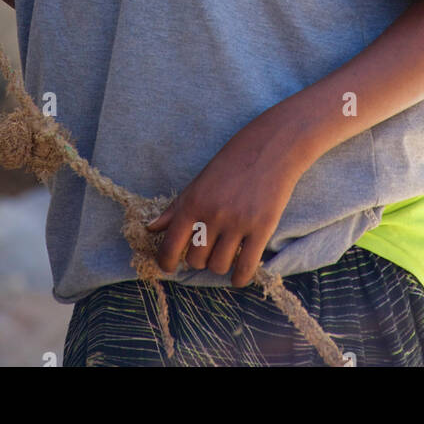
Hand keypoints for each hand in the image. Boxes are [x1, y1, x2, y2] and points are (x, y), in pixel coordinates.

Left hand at [145, 109, 305, 287]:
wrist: (272, 146)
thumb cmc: (233, 162)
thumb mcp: (199, 181)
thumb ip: (176, 208)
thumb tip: (151, 228)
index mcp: (193, 202)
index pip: (170, 247)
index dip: (166, 262)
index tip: (170, 266)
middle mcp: (212, 214)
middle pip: (195, 260)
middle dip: (199, 258)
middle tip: (207, 248)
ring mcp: (238, 223)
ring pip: (218, 266)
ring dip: (219, 265)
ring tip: (225, 253)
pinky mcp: (262, 229)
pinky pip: (245, 268)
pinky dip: (239, 277)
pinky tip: (238, 274)